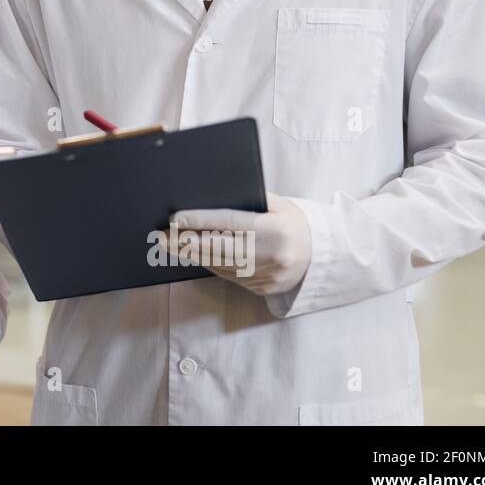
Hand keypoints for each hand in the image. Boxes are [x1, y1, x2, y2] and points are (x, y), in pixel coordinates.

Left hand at [159, 193, 311, 296]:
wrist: (324, 255)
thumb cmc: (295, 222)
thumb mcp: (278, 204)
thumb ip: (248, 200)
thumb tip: (209, 196)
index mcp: (275, 230)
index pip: (229, 224)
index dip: (200, 221)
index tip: (175, 218)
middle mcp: (271, 256)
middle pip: (218, 248)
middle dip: (186, 242)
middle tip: (159, 236)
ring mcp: (267, 276)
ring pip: (219, 265)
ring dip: (191, 254)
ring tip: (169, 244)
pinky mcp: (262, 288)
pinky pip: (228, 275)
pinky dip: (208, 264)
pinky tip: (192, 255)